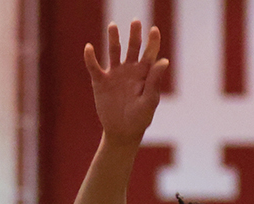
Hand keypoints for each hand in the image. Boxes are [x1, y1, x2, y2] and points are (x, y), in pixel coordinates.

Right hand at [83, 21, 167, 146]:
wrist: (122, 132)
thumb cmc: (140, 118)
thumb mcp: (149, 101)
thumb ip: (154, 81)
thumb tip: (163, 61)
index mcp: (144, 74)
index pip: (150, 53)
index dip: (153, 41)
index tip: (154, 30)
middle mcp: (130, 70)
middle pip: (133, 47)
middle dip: (134, 35)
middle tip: (136, 22)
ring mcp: (115, 74)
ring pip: (114, 51)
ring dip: (113, 39)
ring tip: (113, 26)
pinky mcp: (100, 81)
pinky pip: (94, 66)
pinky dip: (90, 57)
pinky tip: (89, 48)